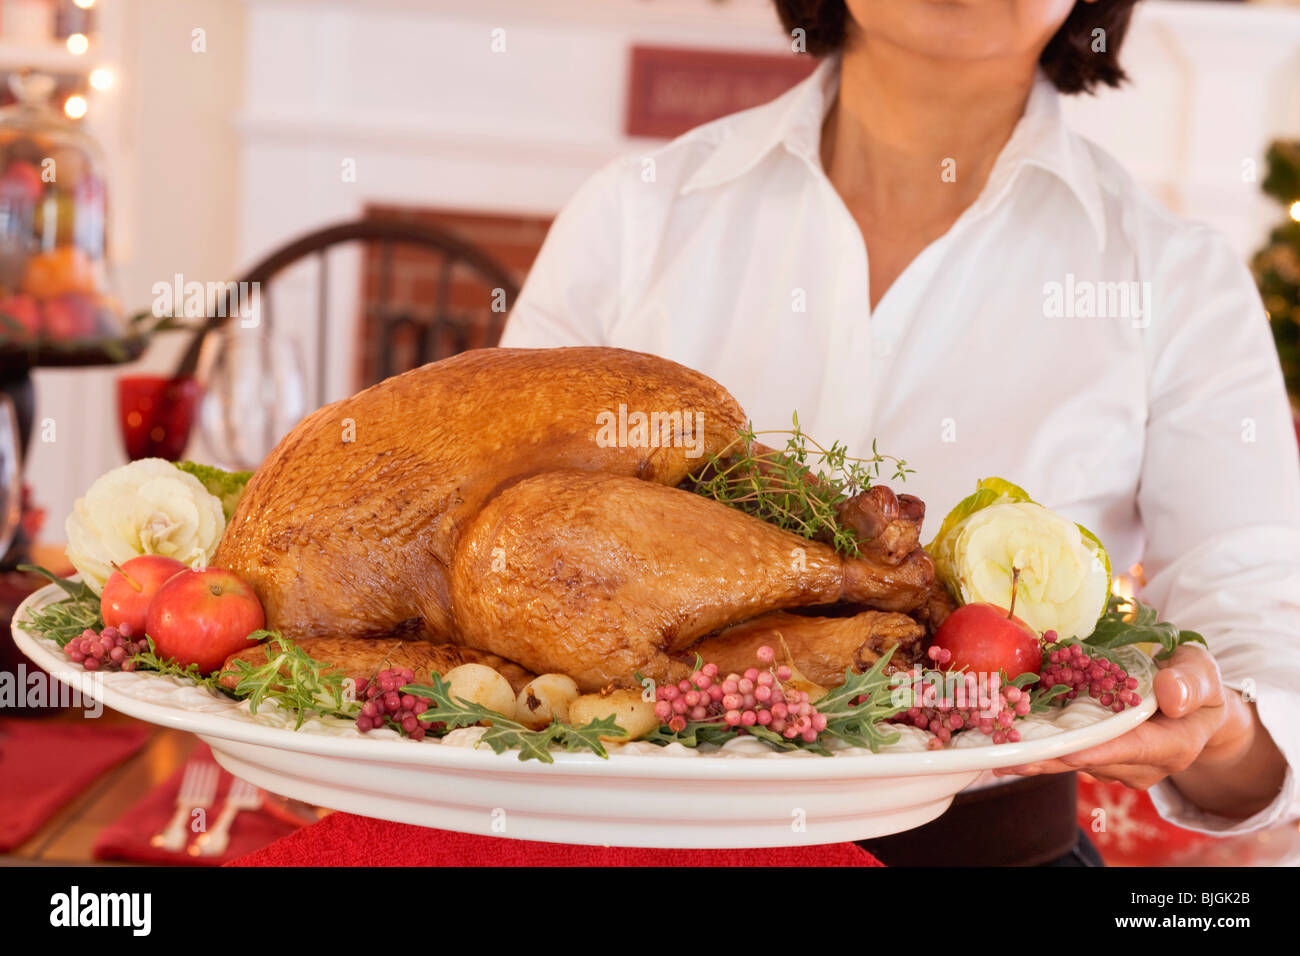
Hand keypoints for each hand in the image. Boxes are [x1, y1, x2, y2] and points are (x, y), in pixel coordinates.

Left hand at [994, 645, 1284, 816]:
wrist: (1190, 705)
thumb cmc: (1193, 681)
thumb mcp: (1201, 672)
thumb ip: (1190, 682)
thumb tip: (1169, 695)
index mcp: (1174, 745)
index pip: (1134, 749)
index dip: (1100, 750)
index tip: (1067, 750)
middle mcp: (1144, 765)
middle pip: (1092, 760)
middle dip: (1051, 755)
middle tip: (1008, 751)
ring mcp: (1119, 766)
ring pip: (1072, 762)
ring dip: (1036, 755)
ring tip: (994, 747)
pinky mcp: (1099, 759)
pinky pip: (1065, 754)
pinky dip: (1037, 748)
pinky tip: (1001, 744)